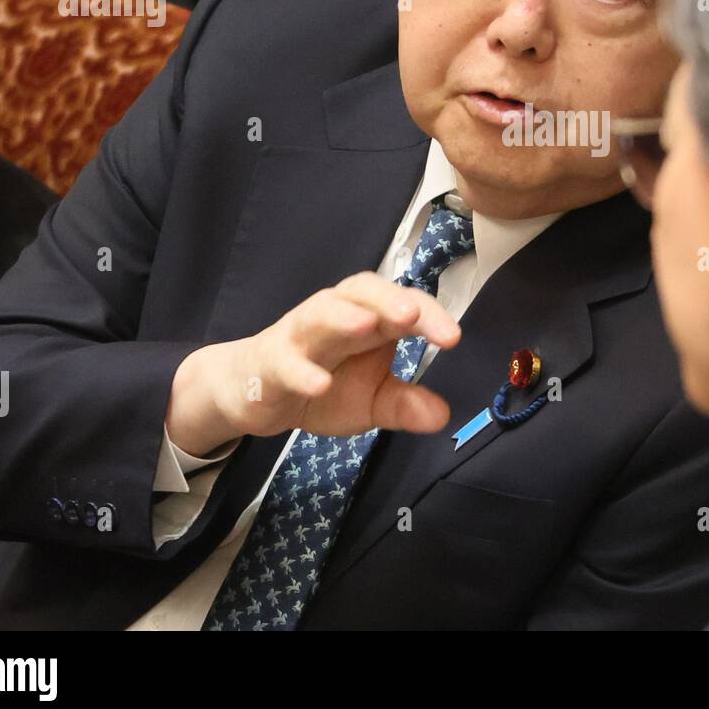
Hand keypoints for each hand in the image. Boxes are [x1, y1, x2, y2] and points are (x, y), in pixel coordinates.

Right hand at [167, 273, 459, 455]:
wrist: (254, 393)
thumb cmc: (322, 383)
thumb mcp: (370, 401)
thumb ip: (405, 404)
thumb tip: (443, 415)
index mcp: (369, 318)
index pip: (402, 304)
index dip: (429, 315)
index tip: (454, 337)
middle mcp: (337, 316)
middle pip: (363, 293)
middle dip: (388, 300)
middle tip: (413, 313)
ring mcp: (301, 335)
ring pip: (320, 314)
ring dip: (343, 317)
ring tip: (368, 325)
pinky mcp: (270, 361)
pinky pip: (285, 362)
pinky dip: (301, 371)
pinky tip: (319, 384)